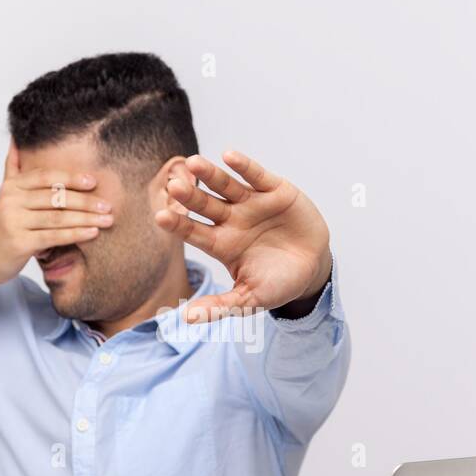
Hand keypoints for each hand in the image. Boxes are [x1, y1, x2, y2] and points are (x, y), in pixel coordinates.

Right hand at [0, 143, 113, 292]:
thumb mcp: (6, 194)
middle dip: (85, 201)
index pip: (46, 177)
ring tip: (107, 219)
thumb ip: (14, 168)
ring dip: (86, 218)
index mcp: (11, 186)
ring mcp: (14, 221)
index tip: (93, 181)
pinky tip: (93, 233)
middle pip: (55, 197)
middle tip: (108, 204)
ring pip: (57, 217)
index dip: (71, 178)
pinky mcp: (20, 242)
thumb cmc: (4, 226)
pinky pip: (53, 236)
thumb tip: (16, 140)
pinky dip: (76, 234)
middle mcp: (11, 200)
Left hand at [155, 151, 331, 322]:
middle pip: (205, 205)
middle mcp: (231, 220)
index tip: (161, 217)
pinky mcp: (273, 190)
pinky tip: (229, 156)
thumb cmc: (278, 284)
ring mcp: (251, 203)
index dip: (178, 224)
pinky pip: (256, 176)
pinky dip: (244, 166)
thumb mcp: (249, 300)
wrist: (314, 269)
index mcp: (221, 244)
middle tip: (174, 186)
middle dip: (190, 196)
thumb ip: (221, 306)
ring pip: (225, 186)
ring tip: (194, 163)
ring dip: (210, 174)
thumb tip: (187, 319)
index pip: (193, 232)